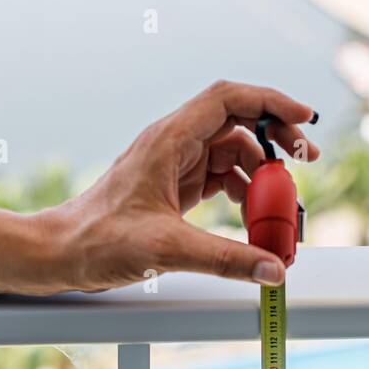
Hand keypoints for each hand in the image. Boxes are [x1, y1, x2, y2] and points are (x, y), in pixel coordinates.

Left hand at [44, 80, 318, 292]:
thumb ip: (226, 259)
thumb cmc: (98, 240)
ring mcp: (176, 166)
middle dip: (275, 139)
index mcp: (169, 140)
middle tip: (306, 161)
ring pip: (233, 154)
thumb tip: (272, 268)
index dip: (270, 102)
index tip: (304, 119)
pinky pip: (222, 179)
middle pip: (238, 123)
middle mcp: (174, 145)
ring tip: (280, 206)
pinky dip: (244, 194)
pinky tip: (254, 219)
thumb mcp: (168, 249)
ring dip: (262, 175)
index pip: (228, 100)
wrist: (63, 253)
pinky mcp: (176, 188)